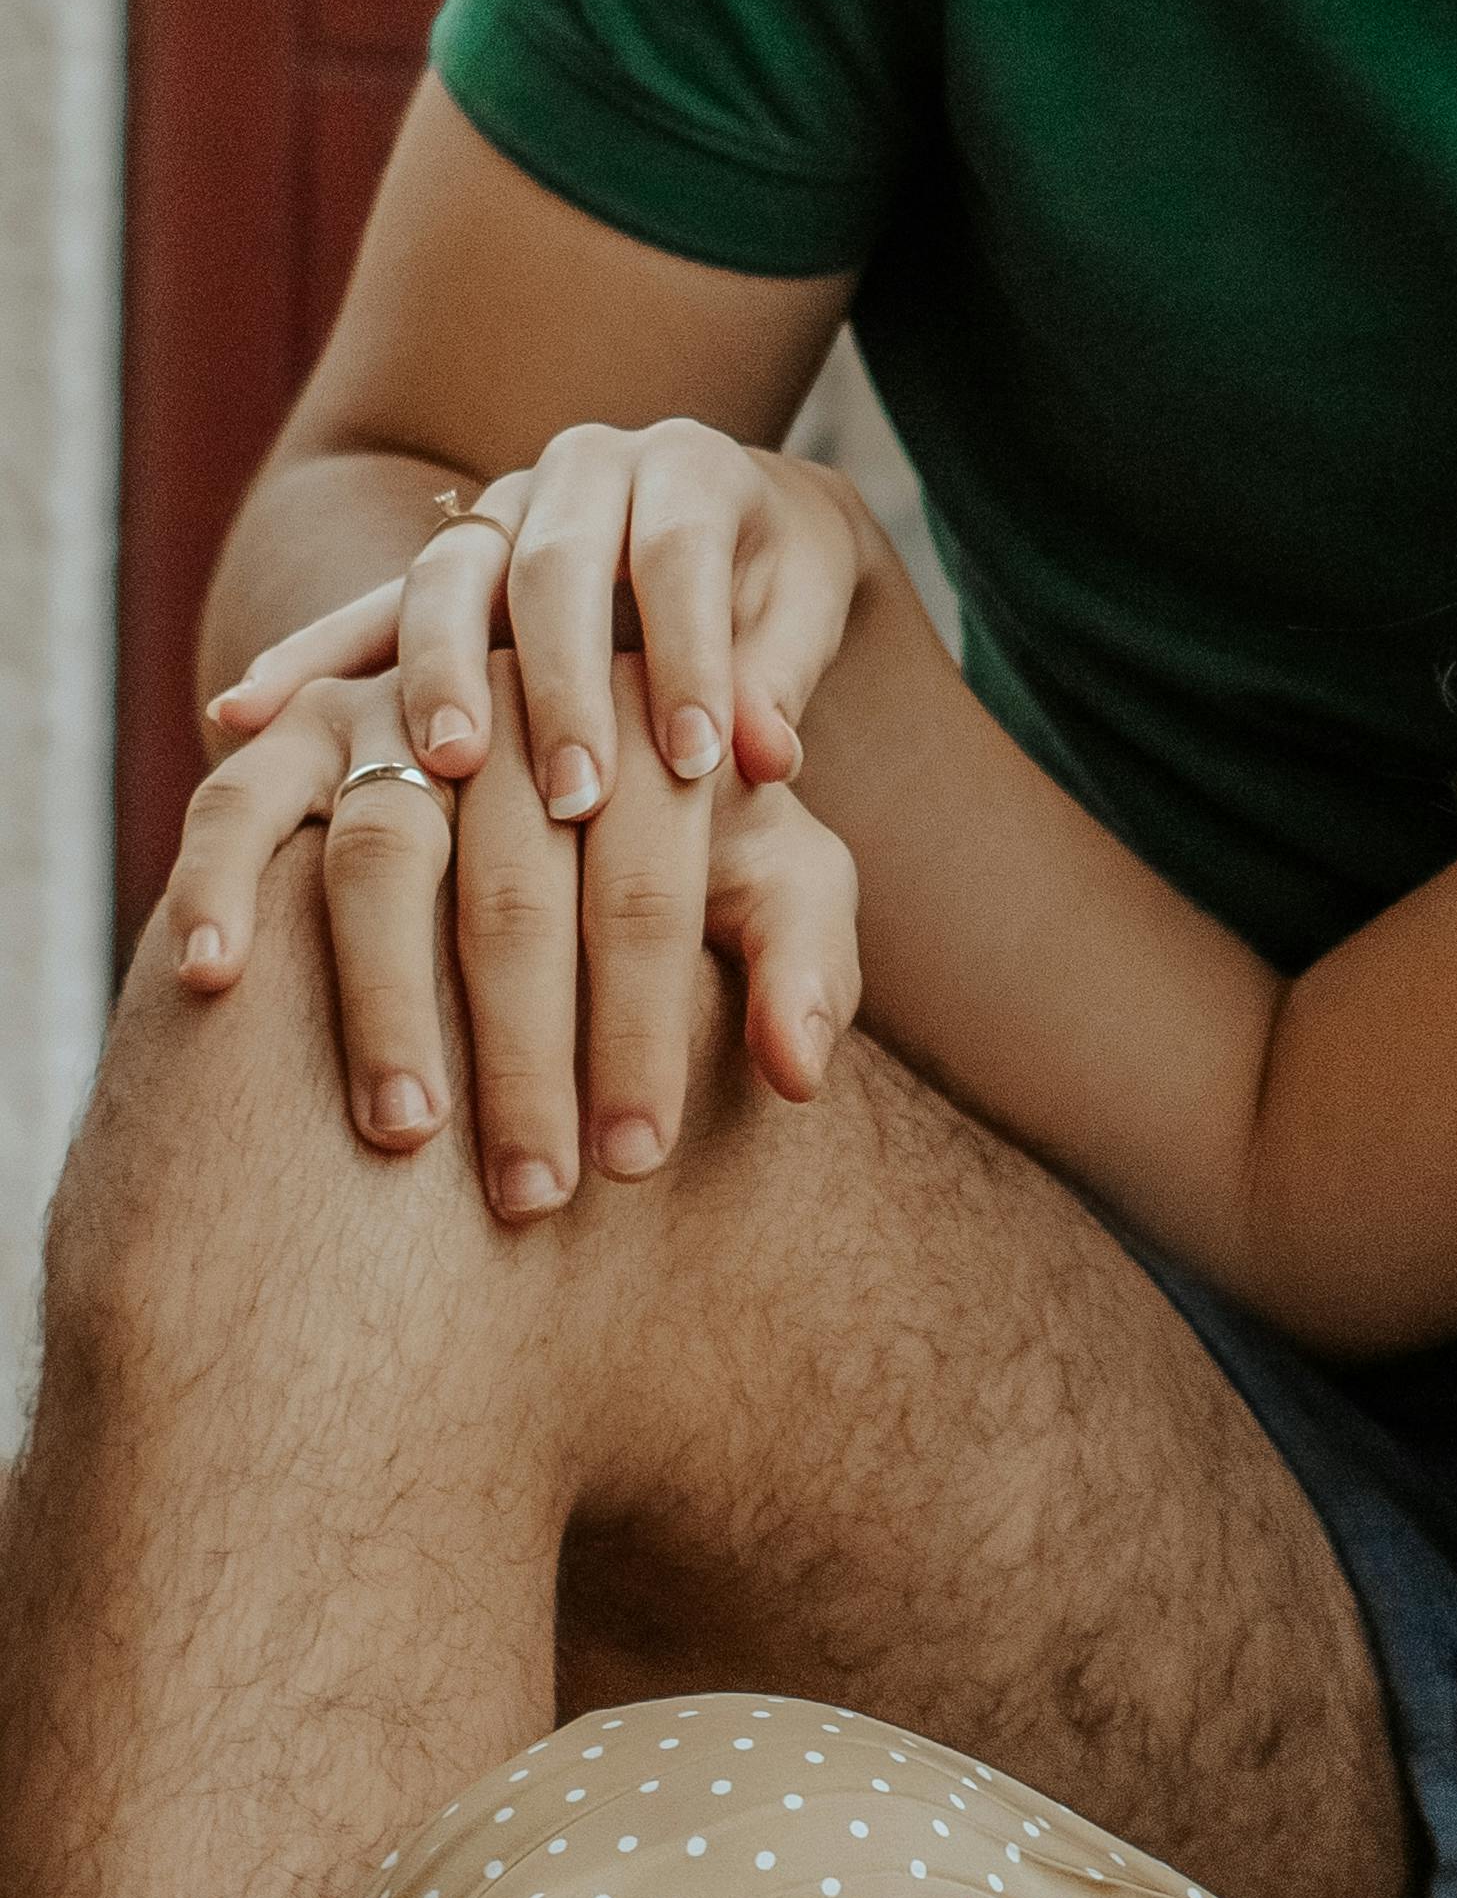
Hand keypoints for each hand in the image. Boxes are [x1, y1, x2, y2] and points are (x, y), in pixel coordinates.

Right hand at [168, 654, 860, 1209]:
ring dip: (390, 998)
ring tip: (407, 1132)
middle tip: (535, 1193)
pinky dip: (216, 886)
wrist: (580, 751)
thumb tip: (799, 1072)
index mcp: (652, 733)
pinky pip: (237, 804)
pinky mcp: (295, 731)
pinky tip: (211, 980)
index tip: (634, 1160)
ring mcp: (397, 711)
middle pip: (517, 887)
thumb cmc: (691, 857)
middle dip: (527, 1053)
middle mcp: (521, 703)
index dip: (643, 1031)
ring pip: (382, 854)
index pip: (649, 892)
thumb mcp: (777, 884)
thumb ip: (804, 966)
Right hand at [208, 419, 867, 822]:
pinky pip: (363, 611)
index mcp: (684, 468)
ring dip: (441, 674)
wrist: (731, 529)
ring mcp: (497, 511)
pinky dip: (308, 660)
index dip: (689, 656)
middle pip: (554, 566)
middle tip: (575, 797)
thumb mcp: (801, 618)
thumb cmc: (775, 591)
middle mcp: (581, 470)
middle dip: (561, 686)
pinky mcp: (439, 568)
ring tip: (441, 762)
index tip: (697, 763)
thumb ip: (777, 682)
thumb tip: (768, 761)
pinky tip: (243, 716)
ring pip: (451, 579)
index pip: (679, 554)